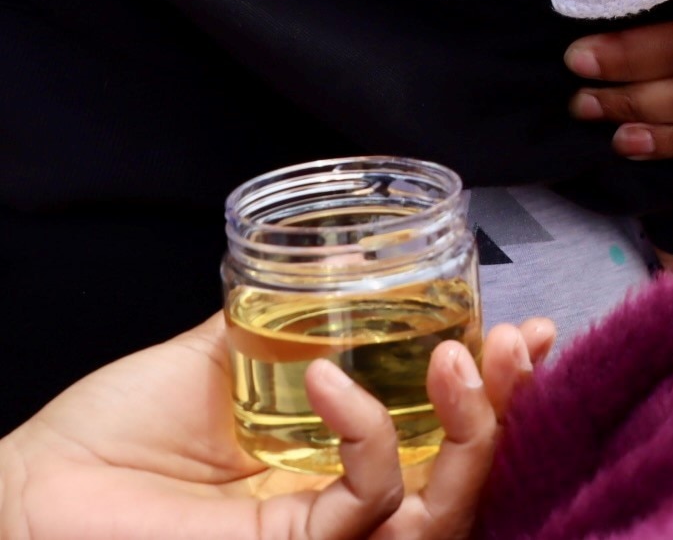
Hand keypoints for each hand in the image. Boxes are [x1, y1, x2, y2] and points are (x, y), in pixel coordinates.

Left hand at [0, 315, 554, 539]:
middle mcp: (345, 506)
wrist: (30, 489)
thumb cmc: (107, 436)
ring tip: (468, 356)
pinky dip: (366, 435)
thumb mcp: (218, 356)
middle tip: (516, 341)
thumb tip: (350, 259)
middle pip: (465, 473)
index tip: (524, 331)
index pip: (444, 431)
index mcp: (336, 461)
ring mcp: (327, 536)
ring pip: (445, 506)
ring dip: (474, 429)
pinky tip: (329, 380)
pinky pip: (367, 501)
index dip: (497, 387)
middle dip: (508, 405)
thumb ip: (283, 319)